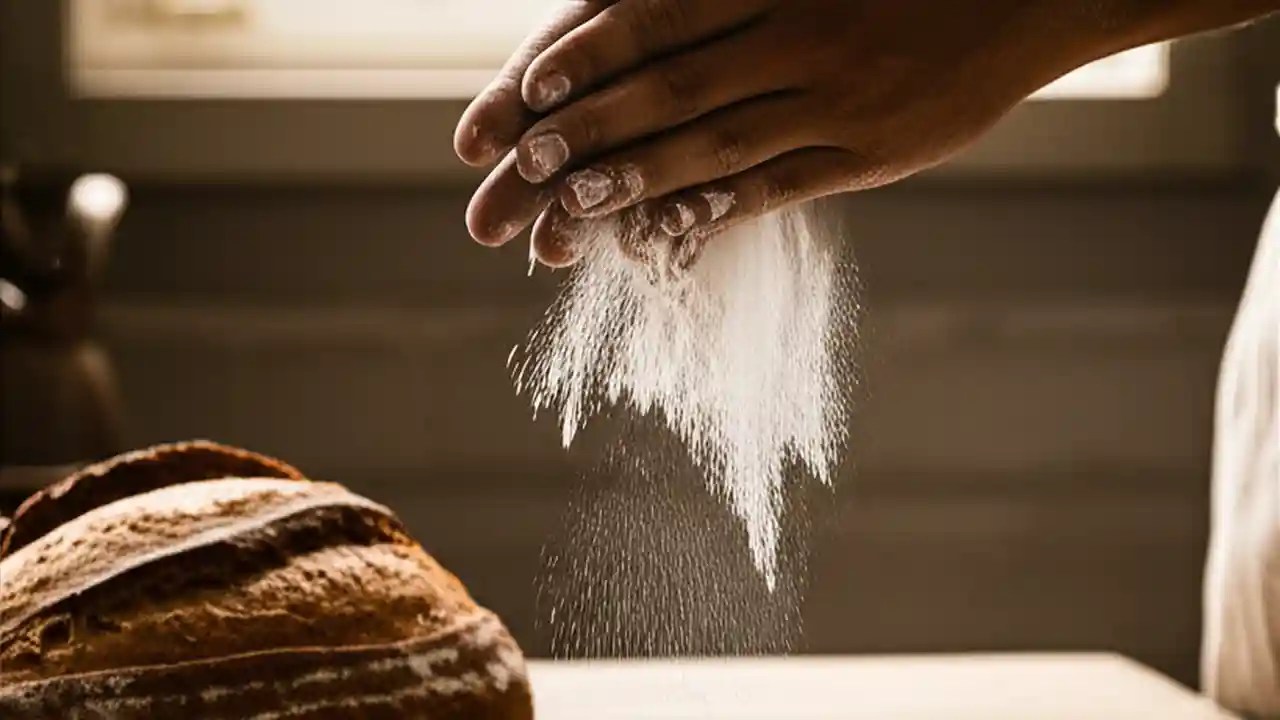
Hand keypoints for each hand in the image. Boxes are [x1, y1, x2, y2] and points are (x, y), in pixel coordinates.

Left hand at [456, 0, 1118, 266]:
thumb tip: (636, 13)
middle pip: (666, 86)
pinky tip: (659, 233)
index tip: (522, 90)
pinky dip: (713, 210)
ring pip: (713, 143)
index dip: (583, 54)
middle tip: (519, 166)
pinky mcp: (869, 153)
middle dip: (585, 128)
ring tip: (567, 206)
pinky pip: (775, 187)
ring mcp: (835, 98)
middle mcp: (797, 32)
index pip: (653, 18)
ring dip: (635, 177)